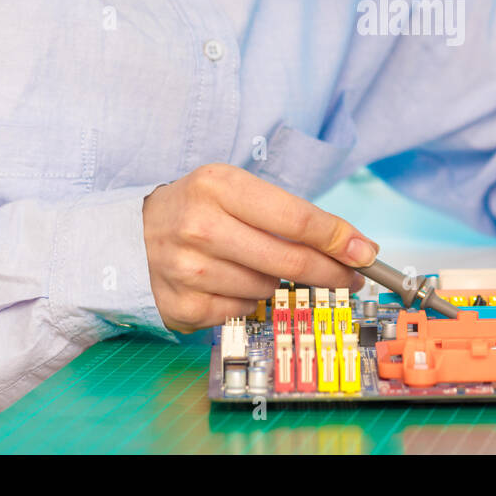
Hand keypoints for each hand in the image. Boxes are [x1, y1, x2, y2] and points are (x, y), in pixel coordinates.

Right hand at [141, 163, 379, 332]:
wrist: (130, 236)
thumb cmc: (197, 208)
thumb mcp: (234, 189)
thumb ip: (287, 213)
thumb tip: (349, 247)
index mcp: (217, 186)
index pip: (295, 217)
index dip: (337, 237)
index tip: (365, 251)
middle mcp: (200, 227)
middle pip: (288, 259)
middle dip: (330, 270)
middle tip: (350, 276)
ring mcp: (188, 270)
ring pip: (267, 288)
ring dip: (276, 281)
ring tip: (256, 264)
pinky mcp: (182, 305)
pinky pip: (243, 310)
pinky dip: (247, 299)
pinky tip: (230, 281)